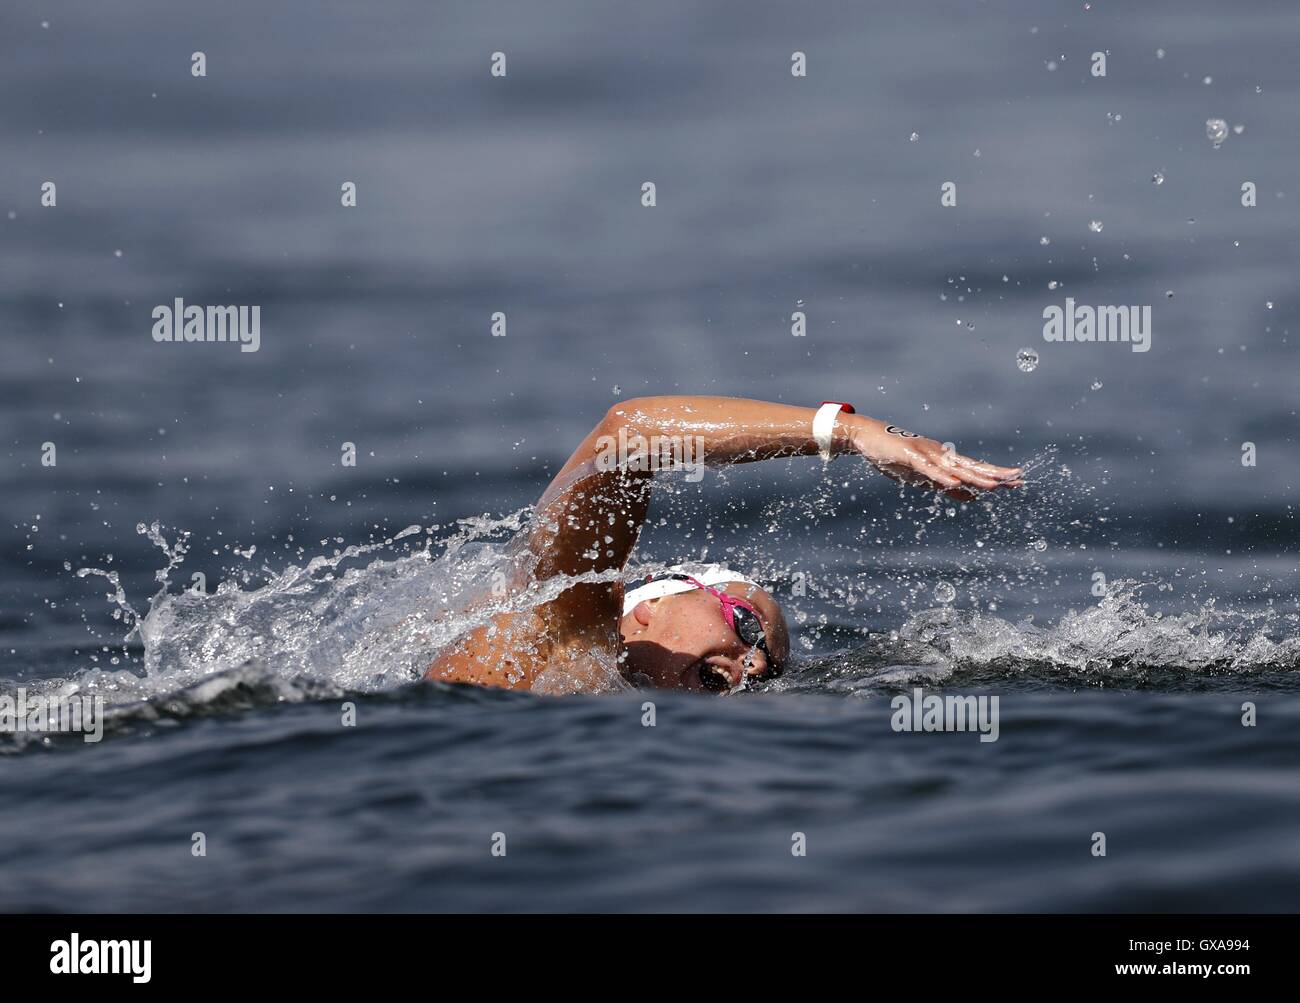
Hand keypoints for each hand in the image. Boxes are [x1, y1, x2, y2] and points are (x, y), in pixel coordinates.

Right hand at [849, 418, 1021, 501]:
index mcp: (944, 460)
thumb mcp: (923, 476)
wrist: (868, 437)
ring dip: (974, 478)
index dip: (995, 475)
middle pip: (971, 467)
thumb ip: (946, 487)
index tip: (1017, 481)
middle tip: (1018, 479)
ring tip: (994, 487)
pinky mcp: (910, 456)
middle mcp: (940, 455)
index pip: (975, 469)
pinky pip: (929, 469)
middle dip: (994, 474)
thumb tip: (972, 498)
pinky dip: (942, 476)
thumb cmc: (896, 457)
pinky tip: (955, 483)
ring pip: (954, 468)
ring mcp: (926, 454)